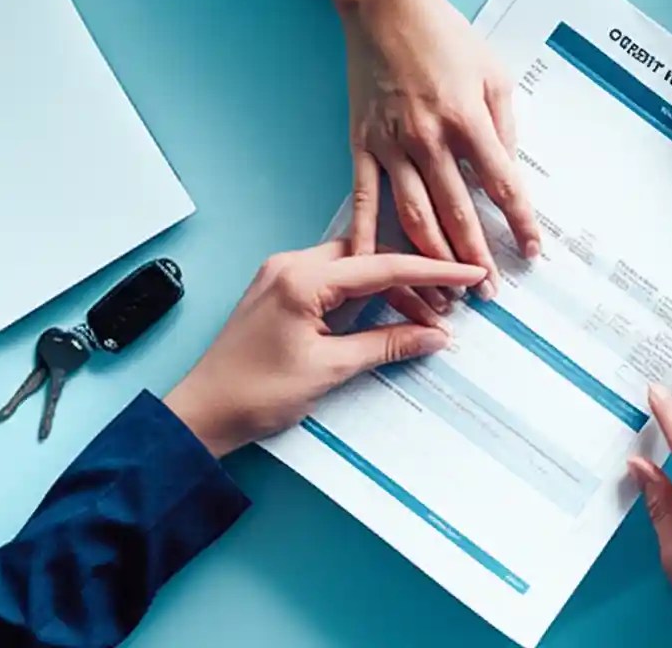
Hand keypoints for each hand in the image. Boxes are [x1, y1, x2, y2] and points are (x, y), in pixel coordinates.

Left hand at [164, 241, 485, 456]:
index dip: (433, 271)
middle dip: (414, 281)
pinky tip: (387, 317)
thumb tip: (433, 336)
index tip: (468, 274)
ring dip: (390, 291)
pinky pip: (335, 281)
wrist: (203, 412)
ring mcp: (283, 275)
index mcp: (302, 278)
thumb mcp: (331, 370)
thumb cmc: (255, 393)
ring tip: (424, 319)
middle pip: (370, 259)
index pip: (382, 265)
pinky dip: (364, 297)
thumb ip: (386, 345)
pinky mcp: (281, 291)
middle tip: (449, 307)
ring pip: (354, 269)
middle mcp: (291, 264)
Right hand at [320, 0, 539, 299]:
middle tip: (488, 291)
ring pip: (414, 217)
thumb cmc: (445, 38)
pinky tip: (374, 269)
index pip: (503, 186)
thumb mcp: (494, 75)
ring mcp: (392, 146)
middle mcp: (430, 139)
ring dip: (433, 260)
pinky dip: (368, 238)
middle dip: (476, 259)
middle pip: (458, 214)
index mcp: (468, 121)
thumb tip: (508, 173)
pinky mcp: (362, 146)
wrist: (387, 9)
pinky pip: (364, 201)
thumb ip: (505, 128)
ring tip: (446, 292)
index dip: (521, 224)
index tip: (533, 252)